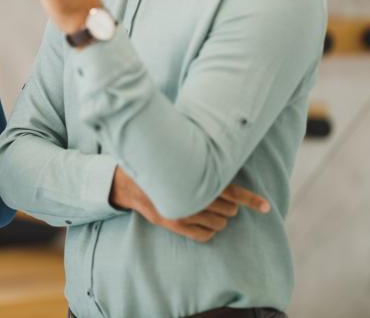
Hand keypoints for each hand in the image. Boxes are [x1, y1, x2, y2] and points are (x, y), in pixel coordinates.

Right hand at [110, 166, 269, 242]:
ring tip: (205, 207)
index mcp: (194, 179)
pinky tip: (201, 221)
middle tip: (215, 196)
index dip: (250, 199)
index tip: (266, 207)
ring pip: (220, 223)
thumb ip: (202, 163)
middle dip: (228, 204)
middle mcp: (190, 199)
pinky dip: (208, 230)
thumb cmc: (160, 168)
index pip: (230, 190)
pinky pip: (206, 235)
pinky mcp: (176, 226)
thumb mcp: (180, 160)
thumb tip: (225, 162)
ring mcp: (183, 215)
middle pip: (228, 209)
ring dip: (219, 217)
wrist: (128, 183)